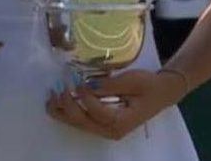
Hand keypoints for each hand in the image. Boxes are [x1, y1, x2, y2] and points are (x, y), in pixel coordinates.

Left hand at [46, 69, 186, 140]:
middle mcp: (112, 130)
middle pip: (84, 122)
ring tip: (49, 99)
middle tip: (55, 90)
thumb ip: (110, 85)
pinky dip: (69, 113)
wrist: (162, 92)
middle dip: (66, 107)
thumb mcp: (132, 81)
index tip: (76, 81)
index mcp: (122, 121)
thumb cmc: (148, 85)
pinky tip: (58, 103)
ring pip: (80, 124)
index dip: (84, 97)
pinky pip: (83, 121)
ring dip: (63, 112)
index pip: (97, 112)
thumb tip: (88, 85)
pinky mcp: (103, 123)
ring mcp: (107, 129)